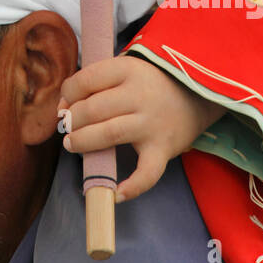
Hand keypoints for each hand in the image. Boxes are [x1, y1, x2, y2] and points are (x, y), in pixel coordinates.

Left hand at [57, 54, 224, 200]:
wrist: (198, 94)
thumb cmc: (151, 81)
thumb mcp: (125, 69)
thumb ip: (96, 82)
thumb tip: (64, 106)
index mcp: (127, 70)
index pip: (86, 80)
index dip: (68, 93)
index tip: (66, 103)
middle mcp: (139, 96)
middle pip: (93, 109)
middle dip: (72, 120)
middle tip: (67, 127)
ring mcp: (151, 124)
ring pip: (109, 135)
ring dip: (84, 142)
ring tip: (72, 144)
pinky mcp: (163, 149)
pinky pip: (147, 173)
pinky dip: (133, 186)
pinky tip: (117, 193)